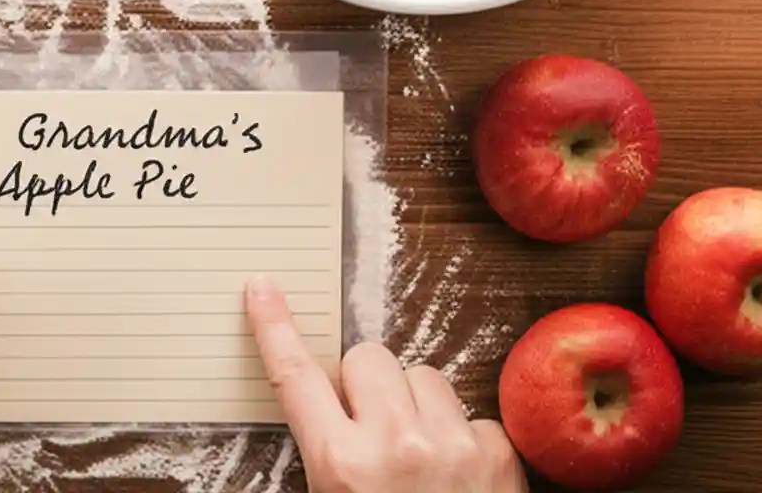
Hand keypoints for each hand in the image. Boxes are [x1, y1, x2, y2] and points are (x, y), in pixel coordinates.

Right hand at [245, 277, 526, 492]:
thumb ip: (327, 456)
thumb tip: (323, 407)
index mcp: (340, 465)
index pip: (296, 377)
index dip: (275, 327)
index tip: (264, 288)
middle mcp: (395, 444)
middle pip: (366, 358)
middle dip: (362, 382)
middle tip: (366, 422)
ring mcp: (452, 445)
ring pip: (422, 373)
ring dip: (413, 400)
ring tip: (416, 451)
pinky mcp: (498, 453)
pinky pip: (471, 411)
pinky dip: (461, 433)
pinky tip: (457, 472)